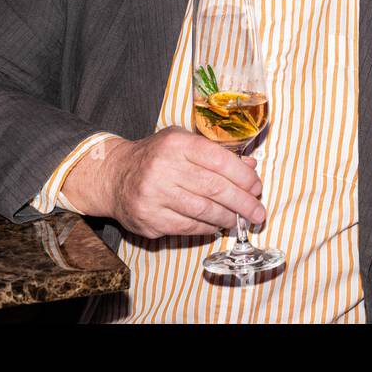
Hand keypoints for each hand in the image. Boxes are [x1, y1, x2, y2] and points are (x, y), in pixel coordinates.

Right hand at [63, 128, 264, 238]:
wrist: (113, 176)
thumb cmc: (156, 156)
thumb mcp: (183, 143)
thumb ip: (216, 153)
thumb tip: (251, 167)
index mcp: (176, 144)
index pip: (219, 160)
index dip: (243, 176)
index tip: (257, 187)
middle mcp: (164, 168)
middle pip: (214, 188)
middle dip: (242, 202)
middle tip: (258, 212)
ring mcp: (154, 195)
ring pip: (203, 210)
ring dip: (227, 218)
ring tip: (241, 220)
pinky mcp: (149, 218)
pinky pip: (187, 227)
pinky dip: (207, 227)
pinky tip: (217, 225)